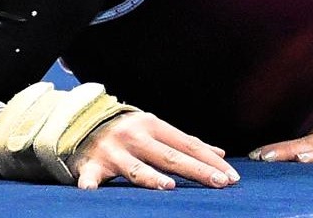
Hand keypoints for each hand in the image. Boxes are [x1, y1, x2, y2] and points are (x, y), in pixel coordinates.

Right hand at [65, 110, 239, 190]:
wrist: (81, 122)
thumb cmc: (127, 131)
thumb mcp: (155, 130)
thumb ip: (184, 143)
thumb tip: (219, 153)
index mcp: (153, 126)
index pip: (187, 145)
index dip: (210, 160)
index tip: (231, 176)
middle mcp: (135, 137)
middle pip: (170, 157)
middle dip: (196, 170)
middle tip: (219, 183)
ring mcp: (113, 151)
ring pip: (135, 168)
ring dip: (151, 178)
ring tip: (169, 187)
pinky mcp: (91, 165)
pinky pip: (90, 177)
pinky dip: (90, 184)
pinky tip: (91, 190)